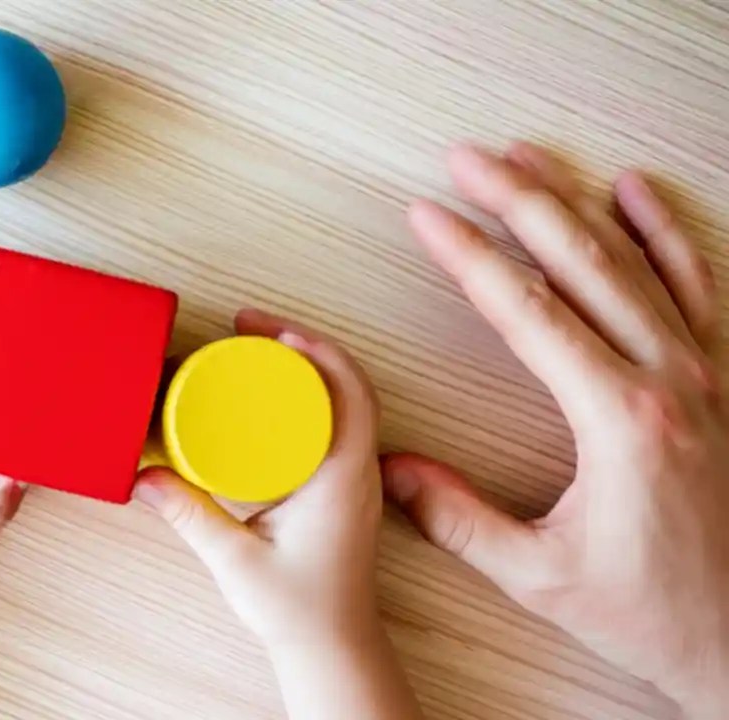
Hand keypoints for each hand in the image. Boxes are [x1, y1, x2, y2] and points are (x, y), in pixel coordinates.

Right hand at [134, 313, 421, 718]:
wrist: (332, 648)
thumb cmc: (299, 610)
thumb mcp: (233, 558)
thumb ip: (187, 513)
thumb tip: (144, 477)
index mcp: (342, 477)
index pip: (347, 390)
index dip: (313, 347)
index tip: (268, 330)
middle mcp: (357, 471)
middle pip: (348, 383)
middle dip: (303, 344)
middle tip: (251, 328)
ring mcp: (355, 479)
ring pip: (347, 402)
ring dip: (311, 367)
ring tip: (261, 349)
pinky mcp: (342, 489)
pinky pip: (338, 424)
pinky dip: (312, 396)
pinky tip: (276, 398)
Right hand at [386, 142, 727, 717]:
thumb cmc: (656, 612)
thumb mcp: (541, 575)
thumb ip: (458, 520)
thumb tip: (389, 471)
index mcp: (616, 417)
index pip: (525, 309)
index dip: (469, 254)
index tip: (427, 215)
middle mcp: (668, 377)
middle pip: (577, 261)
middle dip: (514, 199)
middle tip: (466, 158)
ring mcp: (705, 370)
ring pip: (633, 259)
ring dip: (574, 202)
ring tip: (527, 157)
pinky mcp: (724, 377)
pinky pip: (696, 282)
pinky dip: (664, 231)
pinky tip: (634, 192)